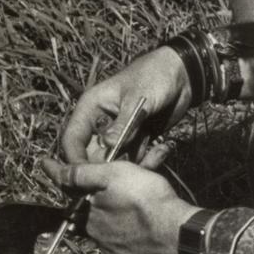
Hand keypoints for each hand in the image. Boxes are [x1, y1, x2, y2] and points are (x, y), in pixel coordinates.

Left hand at [38, 158, 193, 253]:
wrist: (175, 232)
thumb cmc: (146, 198)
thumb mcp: (115, 174)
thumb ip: (84, 175)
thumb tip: (57, 172)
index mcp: (89, 212)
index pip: (68, 189)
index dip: (57, 174)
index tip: (45, 163)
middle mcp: (95, 234)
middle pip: (85, 213)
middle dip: (89, 200)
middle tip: (107, 187)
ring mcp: (110, 250)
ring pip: (102, 229)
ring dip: (108, 218)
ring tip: (127, 207)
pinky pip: (118, 247)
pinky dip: (122, 237)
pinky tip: (134, 229)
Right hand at [61, 49, 191, 163]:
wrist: (181, 75)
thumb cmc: (154, 76)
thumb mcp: (137, 98)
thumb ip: (123, 124)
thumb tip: (106, 146)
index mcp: (91, 107)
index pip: (72, 139)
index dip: (76, 160)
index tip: (90, 178)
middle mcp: (100, 124)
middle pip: (90, 158)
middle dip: (109, 168)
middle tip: (130, 171)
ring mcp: (117, 136)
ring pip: (113, 164)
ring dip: (133, 165)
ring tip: (154, 152)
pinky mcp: (134, 143)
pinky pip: (133, 162)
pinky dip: (146, 162)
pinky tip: (162, 148)